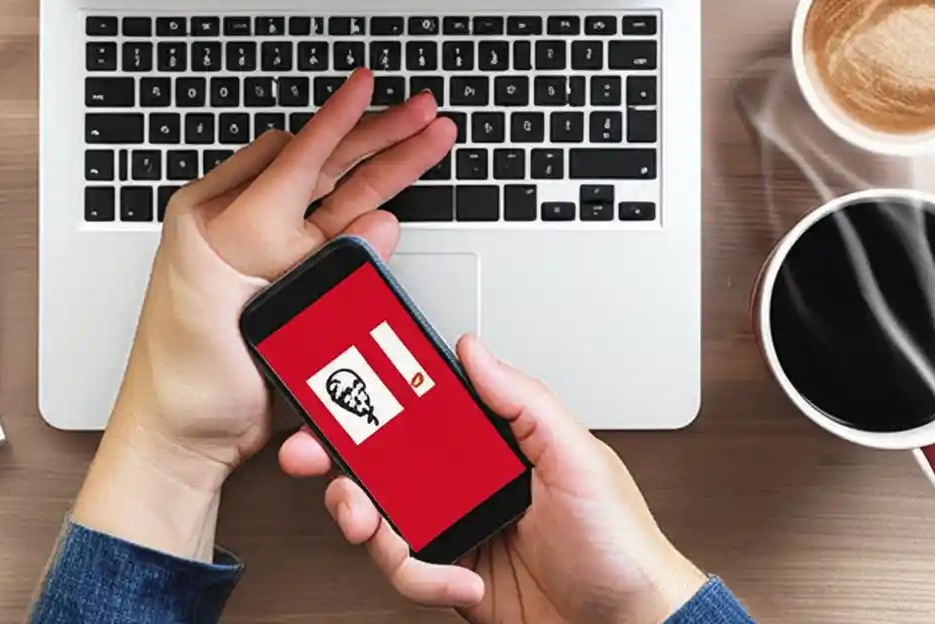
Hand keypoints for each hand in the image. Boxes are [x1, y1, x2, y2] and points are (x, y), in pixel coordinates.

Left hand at [73, 70, 455, 558]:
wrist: (182, 434)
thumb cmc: (180, 375)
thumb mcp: (224, 301)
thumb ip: (306, 263)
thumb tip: (374, 224)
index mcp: (215, 216)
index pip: (291, 159)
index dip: (335, 120)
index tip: (366, 86)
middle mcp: (243, 225)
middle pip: (323, 168)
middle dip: (378, 136)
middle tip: (422, 110)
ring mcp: (272, 254)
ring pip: (339, 197)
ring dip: (385, 167)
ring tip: (427, 136)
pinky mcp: (293, 283)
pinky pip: (337, 237)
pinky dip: (371, 216)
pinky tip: (396, 199)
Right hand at [279, 335, 706, 622]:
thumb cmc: (621, 546)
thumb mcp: (579, 459)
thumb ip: (523, 401)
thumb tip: (473, 351)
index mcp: (494, 441)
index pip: (423, 406)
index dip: (376, 394)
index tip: (337, 387)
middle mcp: (467, 481)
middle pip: (383, 458)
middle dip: (339, 456)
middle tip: (313, 455)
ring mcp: (453, 529)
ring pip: (378, 516)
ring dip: (368, 522)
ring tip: (377, 530)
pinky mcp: (447, 576)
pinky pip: (404, 570)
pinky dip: (423, 578)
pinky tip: (463, 582)